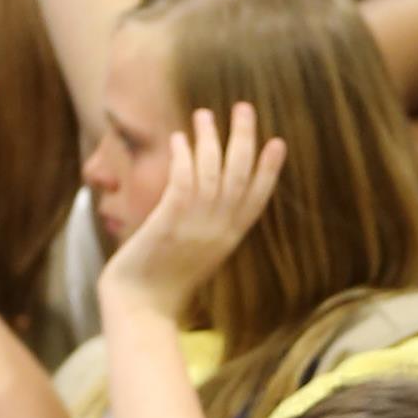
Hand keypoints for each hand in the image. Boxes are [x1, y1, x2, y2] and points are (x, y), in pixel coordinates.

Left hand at [98, 99, 287, 321]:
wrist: (140, 309)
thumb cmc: (162, 284)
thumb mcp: (197, 255)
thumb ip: (208, 229)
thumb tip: (210, 197)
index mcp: (229, 239)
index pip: (258, 198)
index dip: (269, 169)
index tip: (277, 142)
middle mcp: (218, 231)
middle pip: (240, 176)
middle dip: (244, 139)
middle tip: (244, 108)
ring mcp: (195, 227)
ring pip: (212, 173)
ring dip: (210, 139)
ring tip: (205, 114)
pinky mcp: (169, 224)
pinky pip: (183, 182)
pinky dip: (185, 157)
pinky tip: (181, 138)